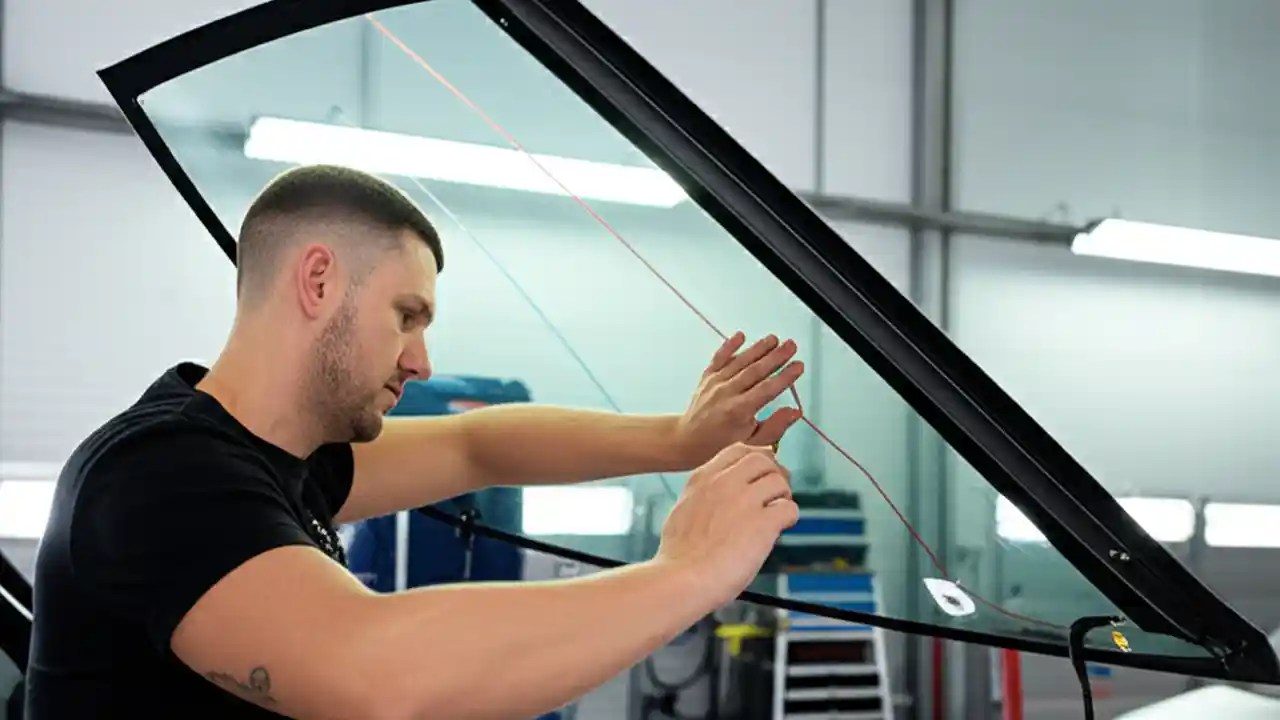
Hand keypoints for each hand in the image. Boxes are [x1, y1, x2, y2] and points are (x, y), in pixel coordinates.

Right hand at [655, 443, 798, 605]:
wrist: (682, 579)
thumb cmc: (680, 556)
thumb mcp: (683, 511)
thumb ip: (705, 497)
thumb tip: (720, 499)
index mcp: (703, 479)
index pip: (738, 450)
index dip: (756, 459)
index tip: (760, 475)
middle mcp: (725, 483)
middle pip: (763, 459)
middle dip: (773, 474)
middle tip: (775, 494)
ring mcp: (744, 501)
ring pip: (779, 481)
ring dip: (783, 496)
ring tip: (776, 515)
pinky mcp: (763, 523)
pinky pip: (789, 508)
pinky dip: (788, 517)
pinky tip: (779, 528)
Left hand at [674, 332, 804, 465]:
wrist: (690, 437)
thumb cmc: (725, 440)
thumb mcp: (753, 440)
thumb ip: (775, 426)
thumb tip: (795, 412)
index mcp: (740, 411)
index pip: (767, 390)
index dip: (785, 377)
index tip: (799, 365)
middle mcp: (727, 393)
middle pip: (755, 371)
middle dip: (775, 357)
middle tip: (791, 345)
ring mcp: (715, 383)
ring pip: (740, 361)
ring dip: (758, 348)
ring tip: (774, 339)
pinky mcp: (707, 376)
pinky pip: (719, 357)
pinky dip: (729, 346)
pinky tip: (741, 335)